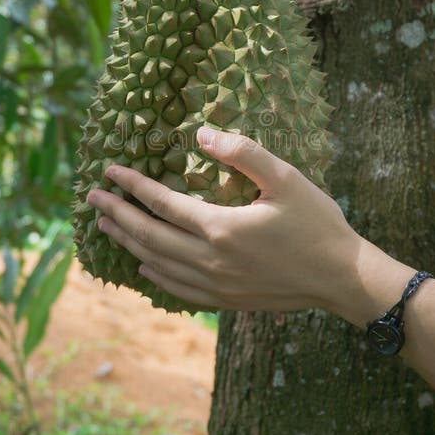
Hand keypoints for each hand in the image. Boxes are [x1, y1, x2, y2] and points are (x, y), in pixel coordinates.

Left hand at [86, 127, 364, 313]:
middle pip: (149, 236)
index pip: (161, 203)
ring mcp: (216, 285)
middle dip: (117, 214)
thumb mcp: (286, 178)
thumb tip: (202, 133)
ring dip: (128, 243)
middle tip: (92, 199)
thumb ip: (243, 152)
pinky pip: (178, 290)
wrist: (342, 278)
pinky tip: (145, 267)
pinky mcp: (226, 301)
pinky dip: (155, 276)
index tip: (108, 170)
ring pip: (157, 264)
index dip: (131, 185)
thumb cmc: (317, 224)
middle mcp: (210, 261)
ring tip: (107, 227)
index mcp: (221, 228)